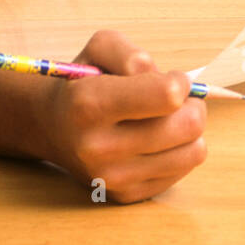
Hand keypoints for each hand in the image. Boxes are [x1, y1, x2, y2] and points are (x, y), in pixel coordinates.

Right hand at [41, 29, 207, 202]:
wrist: (51, 127)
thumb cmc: (83, 82)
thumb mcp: (99, 48)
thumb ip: (131, 53)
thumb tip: (169, 83)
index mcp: (91, 103)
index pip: (166, 96)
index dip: (180, 82)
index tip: (173, 79)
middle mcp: (100, 146)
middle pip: (187, 126)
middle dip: (192, 105)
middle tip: (177, 99)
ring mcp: (113, 177)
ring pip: (193, 152)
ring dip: (189, 130)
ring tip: (168, 119)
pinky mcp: (126, 195)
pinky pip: (183, 171)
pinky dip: (178, 152)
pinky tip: (157, 141)